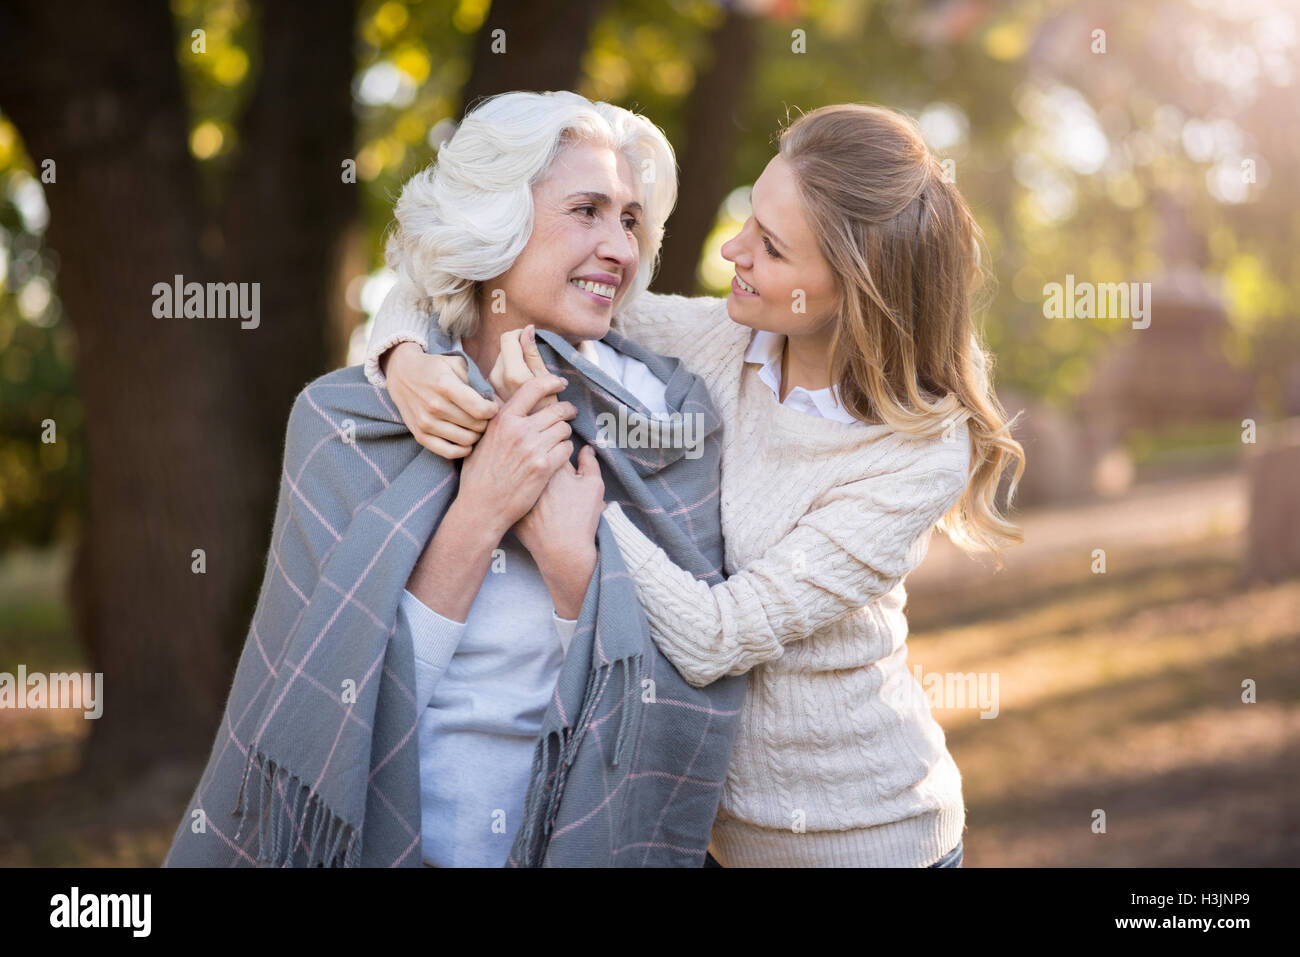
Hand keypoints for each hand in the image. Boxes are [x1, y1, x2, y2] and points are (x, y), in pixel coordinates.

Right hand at [383, 341, 500, 458]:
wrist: (402, 374)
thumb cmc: (435, 368)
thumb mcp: (456, 363)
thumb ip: (476, 380)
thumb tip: (493, 400)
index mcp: (445, 386)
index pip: (480, 410)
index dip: (493, 410)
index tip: (491, 406)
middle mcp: (434, 406)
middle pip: (476, 426)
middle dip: (486, 422)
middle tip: (484, 417)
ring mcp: (426, 423)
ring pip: (466, 441)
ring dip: (476, 435)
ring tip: (475, 426)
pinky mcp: (420, 435)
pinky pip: (449, 452)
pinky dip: (463, 450)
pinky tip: (467, 441)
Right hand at [455, 375, 579, 535]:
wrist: (482, 507)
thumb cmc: (478, 476)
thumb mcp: (480, 440)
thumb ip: (495, 421)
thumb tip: (499, 400)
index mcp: (503, 419)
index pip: (532, 388)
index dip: (551, 382)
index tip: (560, 383)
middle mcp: (519, 430)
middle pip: (556, 410)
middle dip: (567, 410)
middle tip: (571, 413)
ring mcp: (533, 449)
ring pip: (564, 429)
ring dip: (565, 434)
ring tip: (560, 440)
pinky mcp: (544, 467)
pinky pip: (567, 449)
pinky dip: (566, 451)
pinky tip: (559, 457)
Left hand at [489, 325, 554, 410]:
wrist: (524, 451)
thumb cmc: (546, 417)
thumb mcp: (548, 384)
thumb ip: (534, 355)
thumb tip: (528, 328)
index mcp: (513, 374)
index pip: (509, 337)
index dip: (522, 334)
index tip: (533, 341)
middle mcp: (496, 380)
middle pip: (504, 348)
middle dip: (519, 350)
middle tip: (535, 364)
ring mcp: (489, 387)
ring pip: (500, 361)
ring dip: (514, 362)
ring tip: (529, 377)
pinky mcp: (487, 393)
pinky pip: (497, 374)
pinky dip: (508, 373)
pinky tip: (519, 387)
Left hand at [513, 444, 603, 618]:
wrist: (562, 551)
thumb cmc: (581, 518)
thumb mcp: (593, 487)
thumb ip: (590, 463)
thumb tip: (586, 447)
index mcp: (551, 462)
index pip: (548, 440)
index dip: (554, 444)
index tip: (557, 450)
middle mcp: (530, 471)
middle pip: (529, 452)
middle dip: (536, 453)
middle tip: (546, 467)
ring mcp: (516, 488)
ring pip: (517, 471)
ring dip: (523, 470)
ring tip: (534, 482)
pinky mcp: (508, 503)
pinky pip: (509, 490)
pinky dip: (515, 489)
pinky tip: (522, 495)